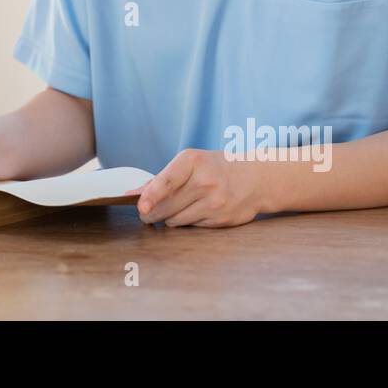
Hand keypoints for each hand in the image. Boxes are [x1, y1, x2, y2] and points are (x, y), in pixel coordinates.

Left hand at [124, 149, 263, 226]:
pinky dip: (186, 222)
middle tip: (145, 213)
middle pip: (167, 206)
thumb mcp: (190, 163)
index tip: (140, 207)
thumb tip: (132, 194)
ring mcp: (215, 202)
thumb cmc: (215, 168)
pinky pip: (191, 226)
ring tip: (174, 209)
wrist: (256, 178)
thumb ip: (161, 178)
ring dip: (168, 218)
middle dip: (151, 212)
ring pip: (176, 220)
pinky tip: (194, 211)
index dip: (151, 195)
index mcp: (193, 161)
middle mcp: (205, 181)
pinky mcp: (222, 219)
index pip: (167, 181)